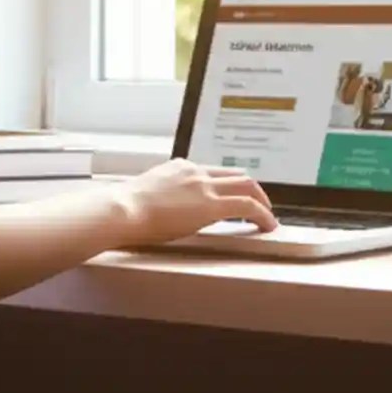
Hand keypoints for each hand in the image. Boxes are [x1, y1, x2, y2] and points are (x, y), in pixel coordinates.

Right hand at [113, 159, 276, 245]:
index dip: (226, 185)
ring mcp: (205, 186)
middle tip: (259, 203)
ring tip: (268, 216)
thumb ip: (161, 196)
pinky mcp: (212, 204)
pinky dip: (262, 214)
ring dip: (261, 199)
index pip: (211, 172)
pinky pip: (247, 205)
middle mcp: (195, 172)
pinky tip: (268, 225)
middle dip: (250, 187)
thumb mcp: (145, 194)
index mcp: (179, 167)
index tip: (230, 196)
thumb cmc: (125, 208)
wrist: (123, 209)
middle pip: (234, 173)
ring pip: (246, 184)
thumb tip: (160, 209)